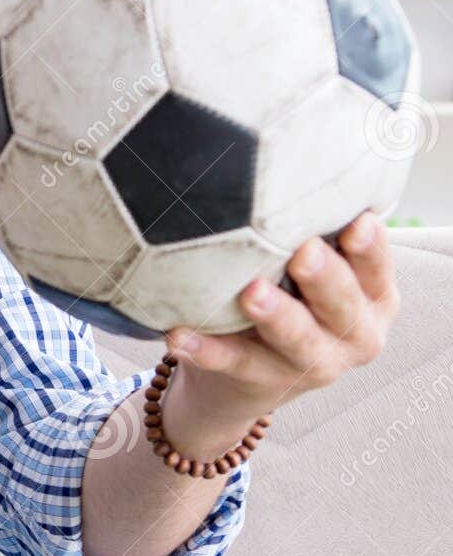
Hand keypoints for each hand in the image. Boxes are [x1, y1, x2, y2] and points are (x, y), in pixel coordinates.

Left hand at [162, 211, 397, 431]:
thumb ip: (317, 234)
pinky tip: (179, 336)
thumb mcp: (320, 271)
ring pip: (297, 341)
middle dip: (325, 279)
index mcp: (372, 297)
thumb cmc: (294, 297)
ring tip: (251, 294)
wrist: (255, 377)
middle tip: (305, 253)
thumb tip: (291, 174)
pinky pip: (231, 363)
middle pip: (342, 305)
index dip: (370, 249)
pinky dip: (205, 350)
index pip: (376, 269)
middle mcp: (353, 334)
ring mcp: (310, 364)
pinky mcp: (262, 381)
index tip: (357, 223)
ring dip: (275, 317)